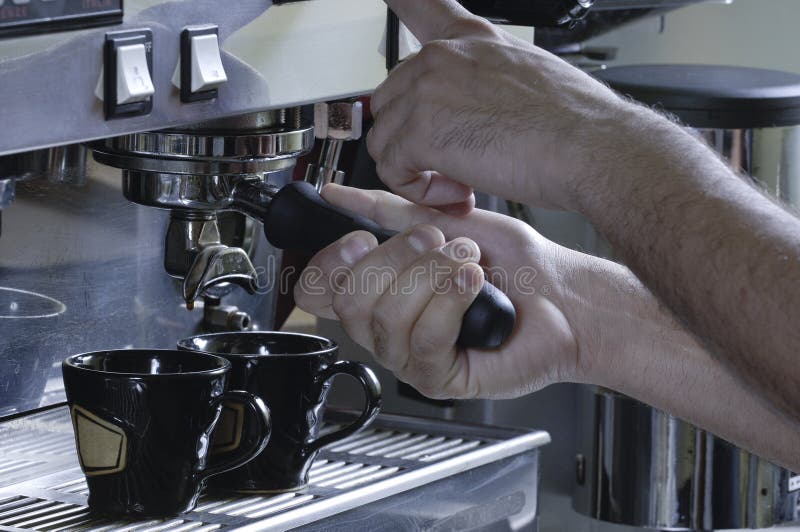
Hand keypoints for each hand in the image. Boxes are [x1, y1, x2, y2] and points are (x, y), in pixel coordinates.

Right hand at [294, 184, 578, 398]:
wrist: (562, 296)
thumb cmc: (513, 266)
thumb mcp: (444, 223)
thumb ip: (388, 211)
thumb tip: (339, 193)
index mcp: (379, 292)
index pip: (318, 290)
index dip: (329, 262)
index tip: (362, 237)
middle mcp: (387, 329)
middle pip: (349, 301)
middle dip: (397, 258)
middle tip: (440, 241)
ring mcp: (410, 357)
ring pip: (386, 318)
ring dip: (432, 276)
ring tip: (468, 262)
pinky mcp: (439, 378)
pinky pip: (423, 339)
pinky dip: (451, 301)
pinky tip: (475, 284)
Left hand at [370, 0, 631, 210]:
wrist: (592, 148)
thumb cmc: (573, 123)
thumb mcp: (528, 73)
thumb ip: (486, 78)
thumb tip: (474, 105)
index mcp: (470, 39)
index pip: (420, 5)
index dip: (399, 3)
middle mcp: (443, 56)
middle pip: (390, 101)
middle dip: (412, 141)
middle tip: (453, 164)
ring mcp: (428, 90)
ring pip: (384, 140)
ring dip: (416, 171)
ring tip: (460, 183)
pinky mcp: (422, 131)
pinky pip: (392, 169)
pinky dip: (419, 191)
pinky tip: (458, 191)